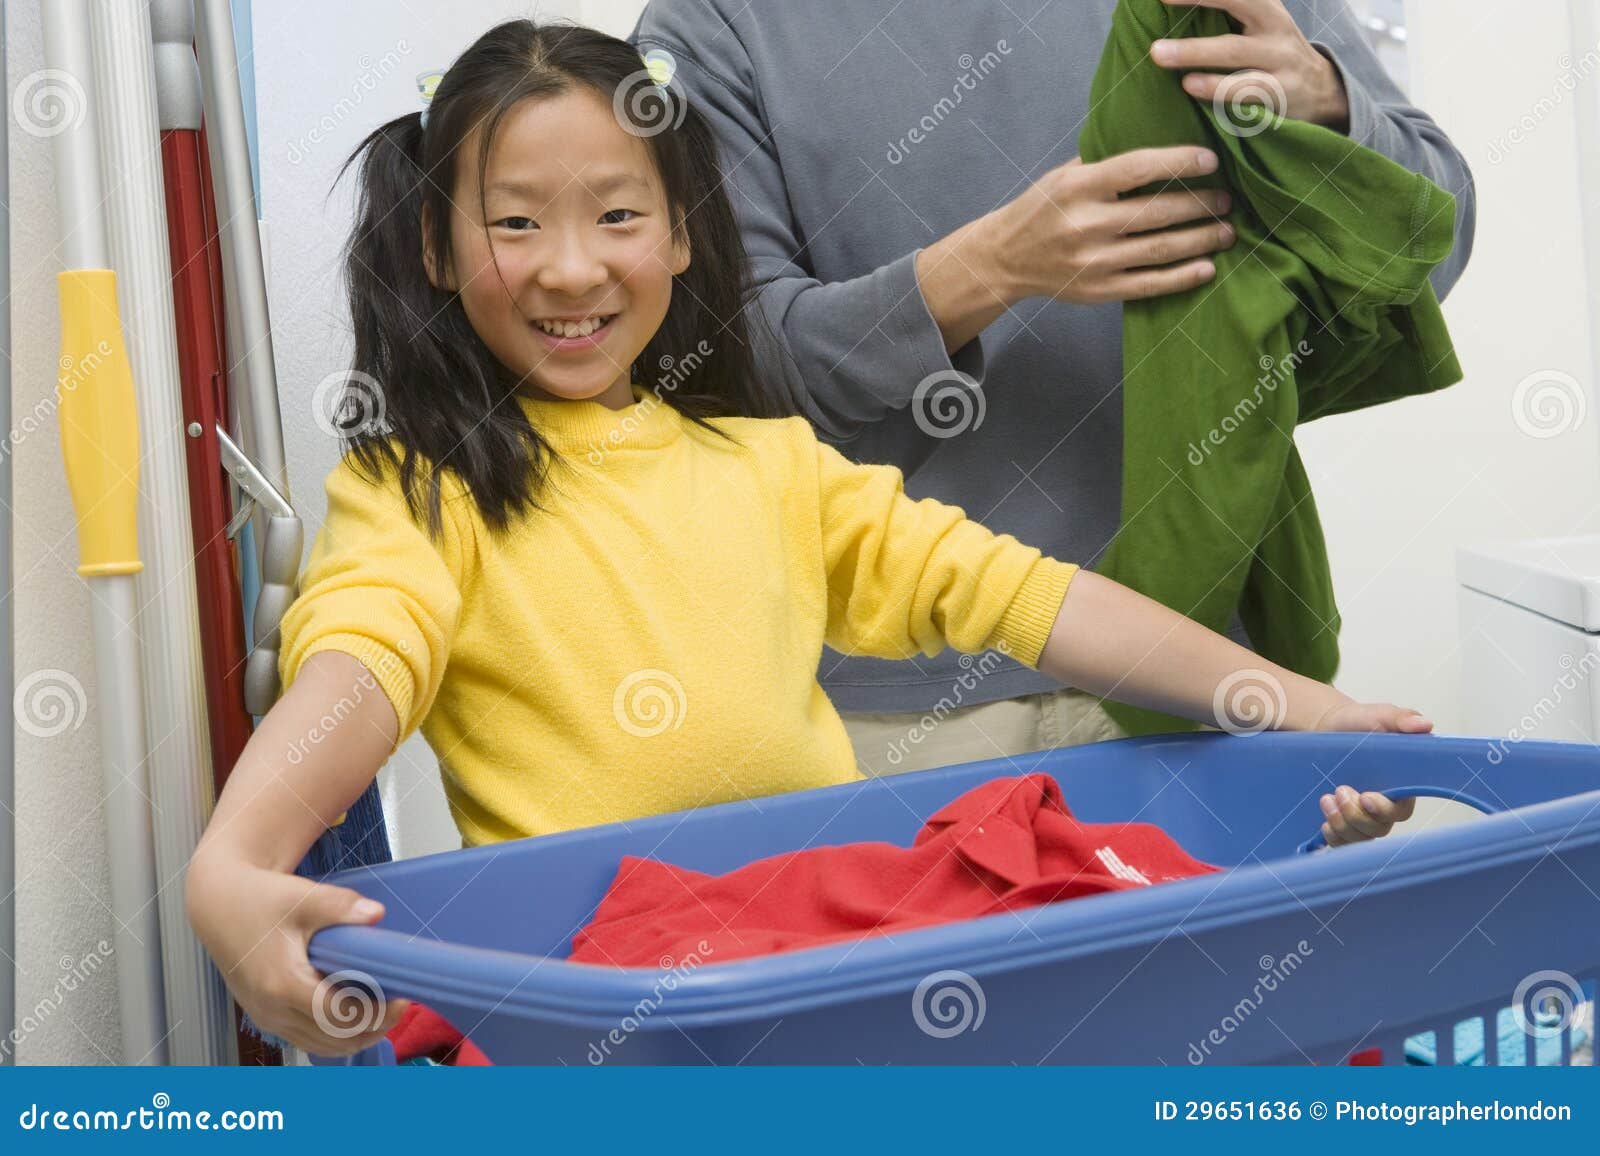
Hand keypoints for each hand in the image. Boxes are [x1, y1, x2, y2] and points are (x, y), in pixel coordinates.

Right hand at [185, 855, 409, 1056]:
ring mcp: (266, 1018)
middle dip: (373, 1027)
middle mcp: (271, 1010)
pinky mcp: (266, 1017)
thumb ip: (341, 906)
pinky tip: (355, 1011)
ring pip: (321, 1046)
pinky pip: (307, 1039)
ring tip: (383, 1009)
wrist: (220, 904)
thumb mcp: (303, 896)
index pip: (338, 1018)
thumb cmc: (261, 899)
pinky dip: (335, 1034)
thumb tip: (376, 914)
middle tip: (399, 1005)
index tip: (402, 998)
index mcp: (282, 984)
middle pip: (333, 1040)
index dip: (375, 1014)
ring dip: (356, 1035)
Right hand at [980, 146, 1235, 305]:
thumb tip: (1163, 142)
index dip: (1179, 162)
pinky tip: (1207, 267)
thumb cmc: (1042, 208)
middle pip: (1157, 212)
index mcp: (1078, 187)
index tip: (1210, 159)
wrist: (1005, 258)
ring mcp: (1093, 261)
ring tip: (1226, 231)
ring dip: (1201, 240)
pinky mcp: (1099, 290)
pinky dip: (1183, 277)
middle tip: (1227, 199)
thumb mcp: (1065, 175)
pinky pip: (1149, 284)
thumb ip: (1107, 163)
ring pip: (1160, 249)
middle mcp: (1086, 224)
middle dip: (1200, 205)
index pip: (1137, 168)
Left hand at [1149, 0, 1350, 131]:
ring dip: (1195, 52)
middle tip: (1160, 2)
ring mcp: (1279, 60)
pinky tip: (1191, 86)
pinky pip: (1244, 89)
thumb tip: (1178, 6)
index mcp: (1266, 7)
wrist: (1322, 91)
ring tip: (1160, 55)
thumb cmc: (1274, 53)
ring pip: (1236, 52)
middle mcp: (1275, 27)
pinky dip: (1215, 87)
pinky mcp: (1280, 93)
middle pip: (1238, 3)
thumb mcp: (1261, 24)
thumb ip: (1232, 12)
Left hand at [1308, 699, 1430, 844]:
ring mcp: (1364, 816)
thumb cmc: (1358, 723)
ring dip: (1342, 824)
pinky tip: (1324, 822)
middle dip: (1356, 815)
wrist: (1328, 728)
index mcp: (1401, 786)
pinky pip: (1342, 842)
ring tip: (1326, 799)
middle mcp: (1385, 807)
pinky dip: (1333, 836)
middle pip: (1378, 829)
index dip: (1384, 810)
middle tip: (1339, 791)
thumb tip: (1425, 724)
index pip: (1400, 811)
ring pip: (1360, 838)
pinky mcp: (1344, 821)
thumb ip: (1400, 719)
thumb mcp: (1377, 716)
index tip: (1366, 796)